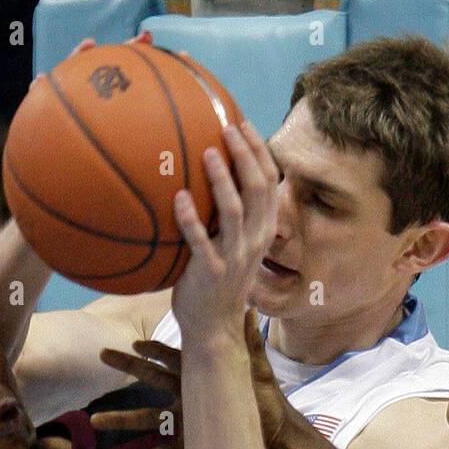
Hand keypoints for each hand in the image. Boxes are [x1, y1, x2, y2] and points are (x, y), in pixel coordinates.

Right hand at [95, 309, 287, 448]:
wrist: (276, 434)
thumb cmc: (267, 400)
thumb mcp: (258, 371)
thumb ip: (250, 343)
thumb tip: (250, 309)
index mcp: (201, 376)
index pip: (174, 358)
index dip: (156, 350)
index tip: (136, 343)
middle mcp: (187, 397)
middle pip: (150, 380)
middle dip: (127, 367)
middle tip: (102, 354)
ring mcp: (185, 422)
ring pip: (147, 419)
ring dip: (121, 419)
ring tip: (95, 420)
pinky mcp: (191, 446)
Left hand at [169, 119, 278, 342]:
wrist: (213, 325)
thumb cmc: (219, 277)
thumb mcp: (236, 243)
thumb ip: (233, 213)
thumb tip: (214, 172)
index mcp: (263, 229)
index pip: (269, 182)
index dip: (258, 150)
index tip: (241, 123)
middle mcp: (254, 240)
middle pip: (257, 189)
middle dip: (244, 154)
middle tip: (226, 129)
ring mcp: (234, 257)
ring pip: (234, 211)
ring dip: (221, 179)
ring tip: (207, 153)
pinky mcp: (211, 272)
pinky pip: (201, 242)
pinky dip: (190, 219)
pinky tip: (179, 198)